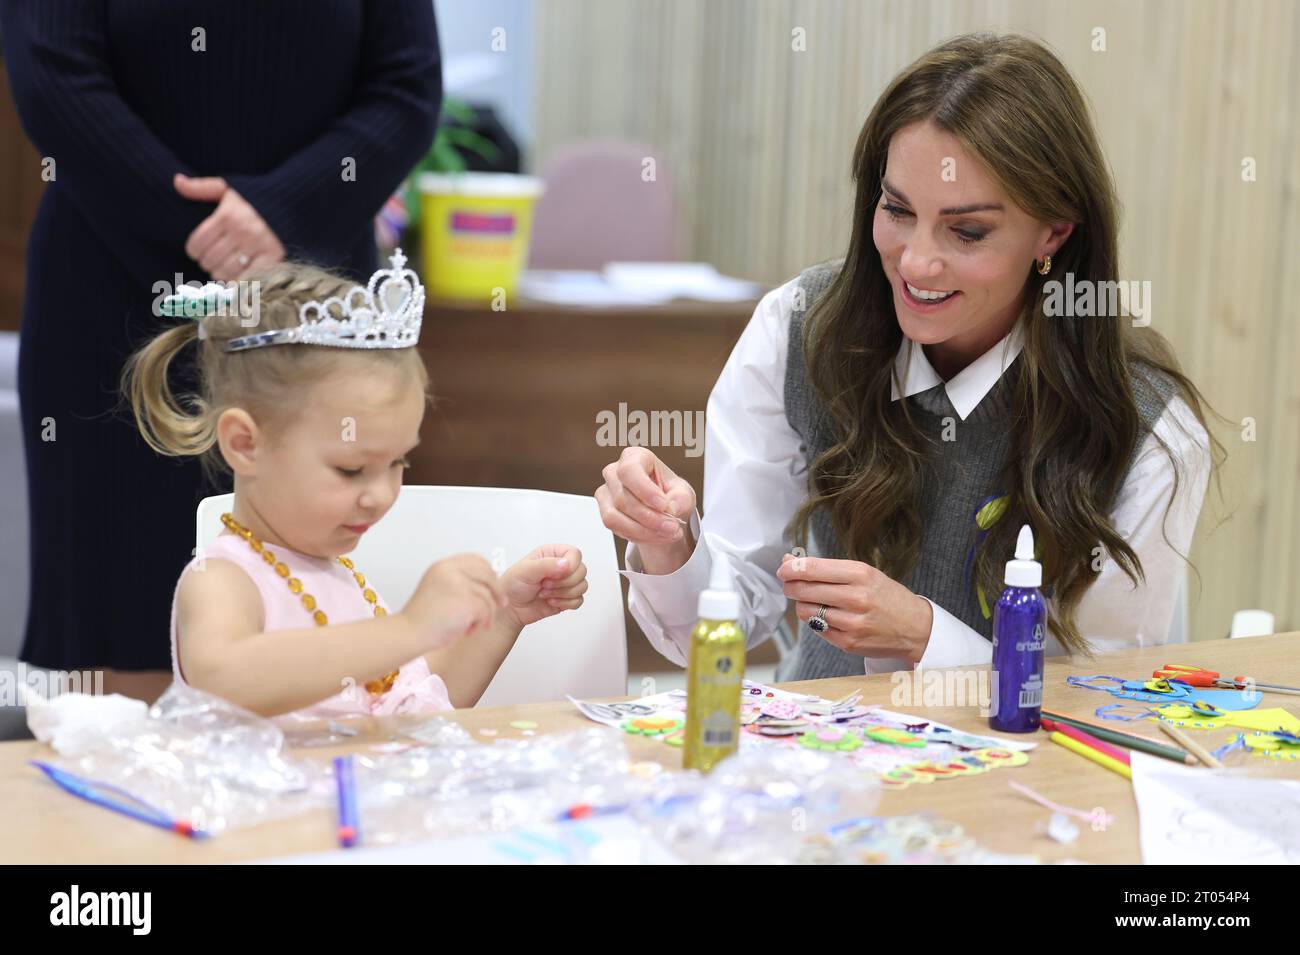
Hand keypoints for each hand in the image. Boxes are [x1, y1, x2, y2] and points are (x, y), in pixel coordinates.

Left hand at [174, 174, 285, 280]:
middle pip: (209, 261)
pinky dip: (237, 282)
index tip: (199, 250)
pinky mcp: (272, 260)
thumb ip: (201, 187)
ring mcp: (258, 248)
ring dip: (220, 273)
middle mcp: (242, 232)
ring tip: (224, 266)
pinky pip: (245, 280)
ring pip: (224, 273)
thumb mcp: (227, 189)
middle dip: (207, 262)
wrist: (291, 207)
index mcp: (227, 216)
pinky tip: (236, 276)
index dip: (193, 250)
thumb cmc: (253, 200)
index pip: (196, 244)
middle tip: (213, 259)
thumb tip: (177, 182)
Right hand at [400, 553, 506, 650]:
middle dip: (497, 590)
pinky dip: (481, 623)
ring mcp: (457, 584)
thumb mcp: (439, 590)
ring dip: (487, 614)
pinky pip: (486, 610)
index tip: (494, 586)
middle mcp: (449, 570)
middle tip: (501, 604)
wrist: (408, 634)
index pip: (475, 559)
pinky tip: (468, 631)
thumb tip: (488, 583)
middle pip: (487, 573)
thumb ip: (458, 582)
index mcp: (442, 566)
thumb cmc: (422, 619)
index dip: (488, 572)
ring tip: (475, 626)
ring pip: (488, 595)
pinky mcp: (465, 600)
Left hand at [500, 544, 587, 627]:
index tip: (555, 574)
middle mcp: (561, 567)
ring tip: (545, 594)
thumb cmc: (512, 585)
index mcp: (552, 554)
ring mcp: (565, 583)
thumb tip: (566, 564)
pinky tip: (550, 602)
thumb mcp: (525, 570)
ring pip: (582, 586)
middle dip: (563, 582)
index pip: (575, 554)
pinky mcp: (567, 598)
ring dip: (563, 593)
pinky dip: (565, 603)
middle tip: (545, 585)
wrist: (510, 608)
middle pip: (581, 571)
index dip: (570, 565)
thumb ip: (546, 565)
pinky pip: (579, 600)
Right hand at [595, 447, 696, 574]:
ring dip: (643, 530)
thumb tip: (670, 508)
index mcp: (635, 457)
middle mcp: (615, 471)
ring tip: (666, 533)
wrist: (664, 511)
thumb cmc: (670, 494)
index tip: (664, 505)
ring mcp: (606, 491)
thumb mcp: (683, 494)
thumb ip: (680, 499)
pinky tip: (654, 535)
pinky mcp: (604, 511)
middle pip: (623, 497)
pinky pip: (615, 527)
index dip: (645, 490)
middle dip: (650, 518)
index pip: (630, 470)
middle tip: (672, 527)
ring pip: (615, 516)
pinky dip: (637, 535)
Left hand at [777, 553, 933, 664]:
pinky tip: (828, 616)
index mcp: (861, 574)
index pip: (814, 568)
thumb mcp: (864, 574)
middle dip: (791, 586)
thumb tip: (789, 562)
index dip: (792, 568)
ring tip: (815, 601)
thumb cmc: (886, 596)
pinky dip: (816, 621)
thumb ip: (827, 569)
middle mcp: (857, 598)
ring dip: (803, 605)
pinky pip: (818, 628)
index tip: (784, 568)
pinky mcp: (849, 643)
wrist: (916, 628)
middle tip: (789, 584)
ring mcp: (853, 622)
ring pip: (806, 611)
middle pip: (805, 590)